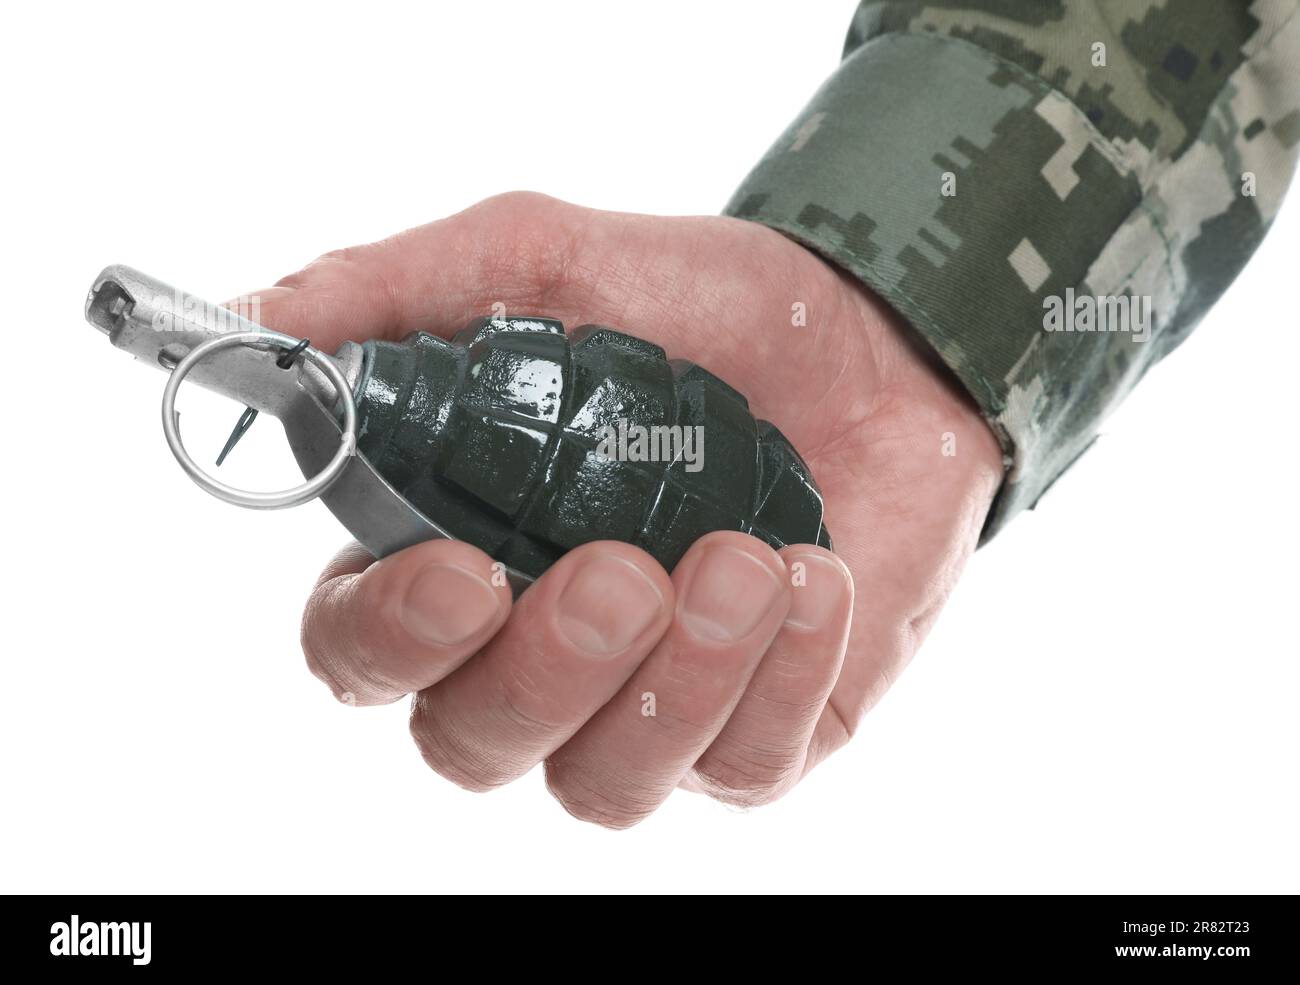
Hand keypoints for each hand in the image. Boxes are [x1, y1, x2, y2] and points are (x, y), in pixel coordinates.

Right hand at [243, 192, 1003, 826]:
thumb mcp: (541, 263)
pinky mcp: (757, 734)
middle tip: (620, 571)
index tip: (460, 573)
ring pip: (604, 782)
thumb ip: (394, 293)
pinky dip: (779, 679)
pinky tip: (812, 581)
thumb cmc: (698, 313)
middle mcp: (536, 654)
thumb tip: (248, 318)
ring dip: (672, 683)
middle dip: (544, 673)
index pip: (361, 648)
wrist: (874, 346)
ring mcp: (646, 708)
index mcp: (457, 553)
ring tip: (747, 558)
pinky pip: (742, 767)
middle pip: (472, 743)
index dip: (390, 637)